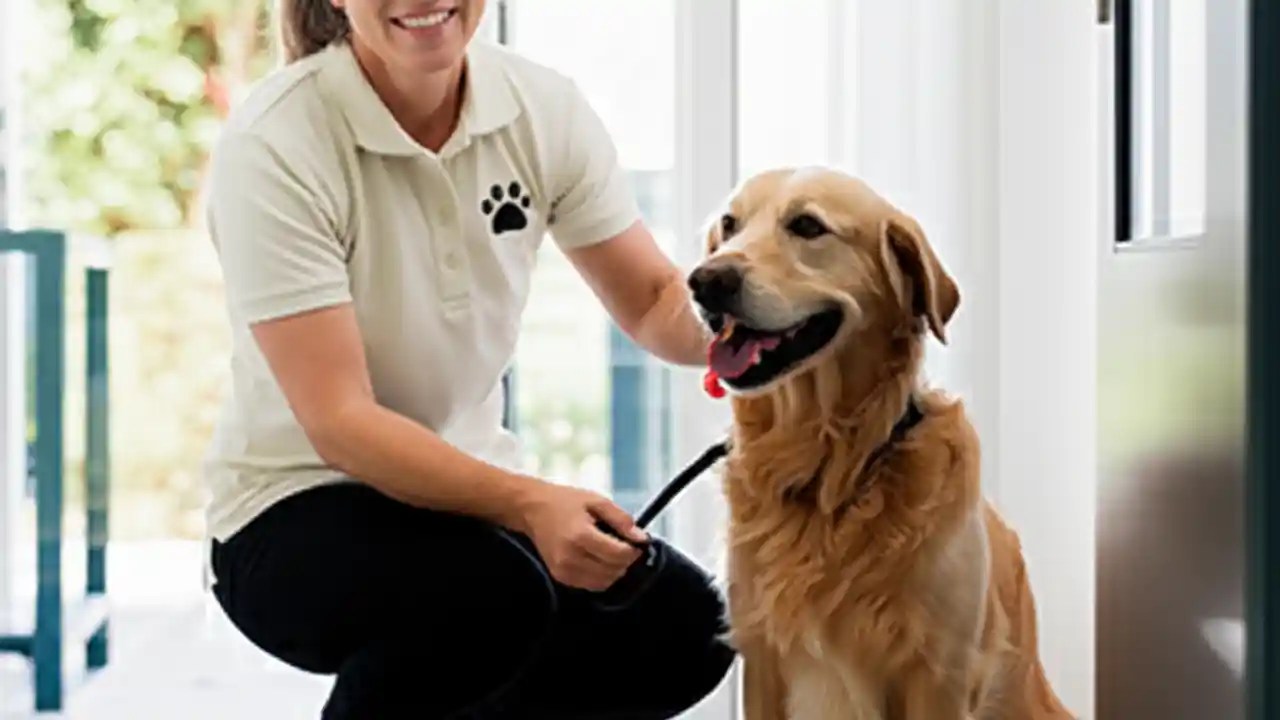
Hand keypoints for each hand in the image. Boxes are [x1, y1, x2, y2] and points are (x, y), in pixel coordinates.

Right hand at [516, 481, 648, 590]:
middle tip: (625, 545)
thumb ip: (621, 520)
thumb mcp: (596, 501)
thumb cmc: (565, 502)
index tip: (637, 541)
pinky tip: (599, 559)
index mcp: (580, 536)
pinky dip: (602, 575)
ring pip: (604, 582)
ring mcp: (564, 570)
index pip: (618, 554)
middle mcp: (570, 557)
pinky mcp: (560, 577)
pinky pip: (591, 585)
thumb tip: (642, 538)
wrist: (532, 509)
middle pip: (613, 570)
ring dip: (615, 570)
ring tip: (611, 552)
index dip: (634, 550)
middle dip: (625, 560)